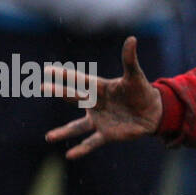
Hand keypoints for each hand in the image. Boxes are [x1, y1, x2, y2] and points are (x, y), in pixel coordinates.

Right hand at [43, 37, 162, 159]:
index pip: (79, 80)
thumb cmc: (142, 92)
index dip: (64, 75)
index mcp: (99, 88)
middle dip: (60, 92)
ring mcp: (99, 120)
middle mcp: (95, 104)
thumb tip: (132, 38)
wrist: (153, 112)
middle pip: (74, 98)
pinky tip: (69, 156)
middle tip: (42, 87)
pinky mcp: (107, 134)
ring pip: (77, 127)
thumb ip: (130, 59)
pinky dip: (81, 149)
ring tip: (49, 137)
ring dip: (64, 132)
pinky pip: (92, 142)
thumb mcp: (136, 76)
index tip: (47, 69)